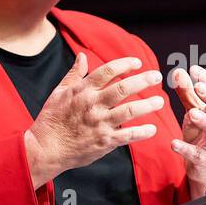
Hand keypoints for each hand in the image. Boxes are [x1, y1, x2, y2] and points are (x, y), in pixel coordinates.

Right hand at [25, 53, 162, 188]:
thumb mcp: (59, 92)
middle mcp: (93, 104)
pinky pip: (127, 135)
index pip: (108, 71)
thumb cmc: (51, 120)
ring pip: (129, 111)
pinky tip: (153, 129)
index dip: (125, 64)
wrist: (45, 149)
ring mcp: (99, 123)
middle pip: (123, 88)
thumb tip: (82, 56)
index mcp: (83, 90)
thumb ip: (74, 74)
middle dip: (143, 80)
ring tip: (160, 101)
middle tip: (157, 76)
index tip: (138, 63)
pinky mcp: (104, 141)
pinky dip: (142, 132)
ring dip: (147, 105)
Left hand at [168, 64, 205, 198]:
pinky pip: (197, 154)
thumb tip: (179, 71)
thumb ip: (187, 93)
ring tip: (192, 112)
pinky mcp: (204, 160)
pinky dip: (185, 149)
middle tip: (198, 86)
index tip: (194, 69)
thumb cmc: (202, 136)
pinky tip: (173, 143)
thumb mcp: (194, 112)